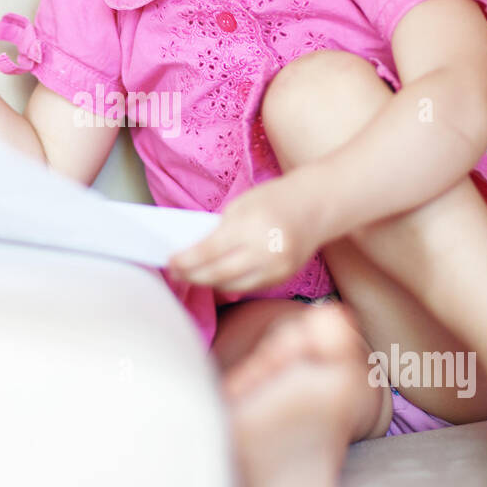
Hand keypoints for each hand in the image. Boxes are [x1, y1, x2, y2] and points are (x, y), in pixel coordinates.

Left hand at [167, 169, 324, 293]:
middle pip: (218, 274)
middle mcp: (266, 251)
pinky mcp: (284, 277)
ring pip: (232, 285)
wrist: (318, 205)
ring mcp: (277, 268)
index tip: (169, 262)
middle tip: (176, 272)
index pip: (209, 251)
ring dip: (209, 282)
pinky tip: (217, 276)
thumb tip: (193, 254)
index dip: (185, 261)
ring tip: (194, 275)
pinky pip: (249, 286)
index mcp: (252, 226)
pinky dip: (231, 282)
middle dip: (192, 275)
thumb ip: (220, 230)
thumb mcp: (241, 206)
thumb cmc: (275, 199)